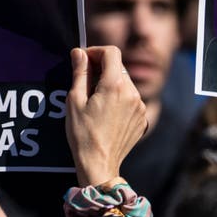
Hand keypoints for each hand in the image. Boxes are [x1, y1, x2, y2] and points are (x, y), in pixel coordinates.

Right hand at [66, 46, 147, 185]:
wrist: (99, 164)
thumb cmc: (83, 134)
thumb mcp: (75, 101)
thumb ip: (79, 73)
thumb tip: (79, 52)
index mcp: (115, 85)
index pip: (111, 53)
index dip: (96, 51)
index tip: (84, 59)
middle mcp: (132, 93)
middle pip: (119, 67)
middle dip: (102, 68)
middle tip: (85, 80)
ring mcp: (140, 106)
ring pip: (126, 83)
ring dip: (111, 83)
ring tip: (94, 99)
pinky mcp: (142, 118)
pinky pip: (131, 99)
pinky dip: (119, 98)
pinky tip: (105, 112)